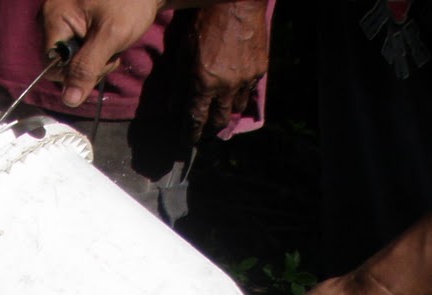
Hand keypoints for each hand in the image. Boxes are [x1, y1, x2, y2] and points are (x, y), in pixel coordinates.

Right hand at [40, 0, 163, 106]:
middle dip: (86, 66)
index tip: (102, 61)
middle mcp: (51, 18)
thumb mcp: (111, 36)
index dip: (75, 73)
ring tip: (112, 42)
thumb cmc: (131, 3)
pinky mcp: (73, 22)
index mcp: (53, 17)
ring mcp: (63, 20)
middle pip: (60, 63)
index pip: (51, 66)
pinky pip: (77, 49)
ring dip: (93, 60)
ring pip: (71, 58)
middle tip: (110, 50)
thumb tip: (69, 100)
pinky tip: (107, 39)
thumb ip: (86, 68)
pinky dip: (94, 50)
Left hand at [182, 0, 269, 142]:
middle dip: (209, 128)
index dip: (190, 135)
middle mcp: (227, 87)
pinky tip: (233, 89)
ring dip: (225, 111)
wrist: (237, 3)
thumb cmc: (204, 26)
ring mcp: (246, 79)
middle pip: (219, 120)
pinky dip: (239, 94)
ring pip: (236, 108)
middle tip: (203, 127)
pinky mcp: (260, 70)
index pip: (195, 120)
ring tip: (218, 108)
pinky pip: (249, 91)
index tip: (186, 143)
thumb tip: (171, 109)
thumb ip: (178, 84)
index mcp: (204, 84)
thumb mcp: (182, 54)